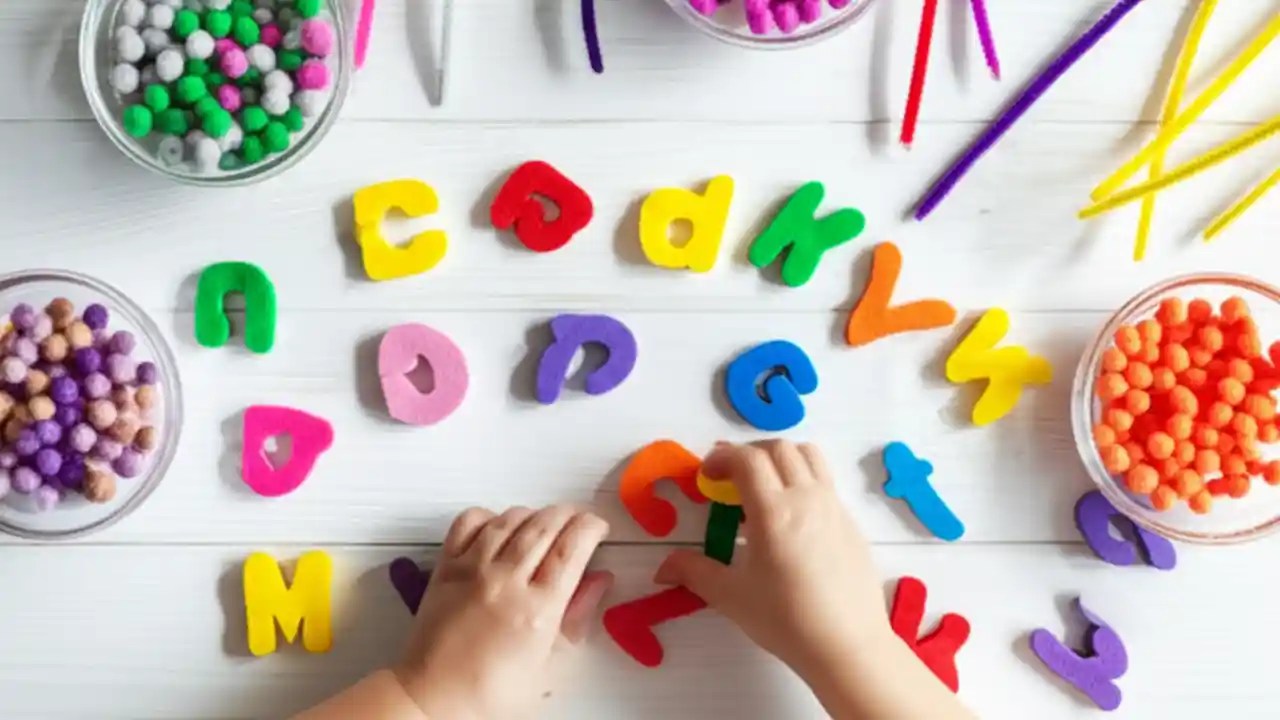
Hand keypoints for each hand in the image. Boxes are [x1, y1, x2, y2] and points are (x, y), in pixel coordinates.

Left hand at [393, 505, 612, 719]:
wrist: (435, 700)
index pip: (572, 548)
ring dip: (534, 513)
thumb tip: (598, 581)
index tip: (597, 527)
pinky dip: (489, 516)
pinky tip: (499, 526)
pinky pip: (468, 522)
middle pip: (545, 525)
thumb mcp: (550, 666)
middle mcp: (506, 581)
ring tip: (545, 523)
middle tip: (578, 519)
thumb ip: (576, 618)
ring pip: (510, 519)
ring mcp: (473, 570)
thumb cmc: (492, 694)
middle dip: (569, 514)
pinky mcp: (446, 568)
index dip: (590, 527)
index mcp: (538, 609)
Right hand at [654, 441, 891, 679]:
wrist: (847, 646)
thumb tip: (664, 567)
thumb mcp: (731, 597)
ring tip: (763, 487)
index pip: (747, 459)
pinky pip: (825, 483)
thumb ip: (694, 572)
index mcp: (774, 511)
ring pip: (809, 457)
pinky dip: (802, 481)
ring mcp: (834, 508)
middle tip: (729, 479)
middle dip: (749, 454)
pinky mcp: (850, 523)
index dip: (722, 458)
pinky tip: (791, 520)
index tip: (706, 476)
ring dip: (780, 459)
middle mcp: (807, 499)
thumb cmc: (786, 621)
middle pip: (779, 449)